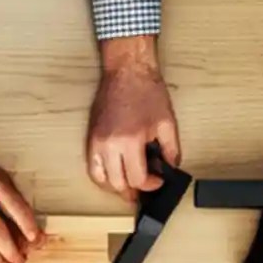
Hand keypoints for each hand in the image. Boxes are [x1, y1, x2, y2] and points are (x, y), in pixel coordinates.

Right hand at [87, 36, 178, 201]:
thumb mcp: (167, 122)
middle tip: (144, 189)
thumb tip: (171, 168)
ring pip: (101, 180)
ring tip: (128, 186)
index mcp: (130, 141)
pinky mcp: (91, 138)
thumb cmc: (147, 92)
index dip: (150, 185)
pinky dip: (102, 177)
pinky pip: (92, 167)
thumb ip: (171, 150)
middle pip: (118, 184)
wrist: (127, 71)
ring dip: (115, 187)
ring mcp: (97, 142)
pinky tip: (114, 176)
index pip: (137, 179)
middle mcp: (110, 145)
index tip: (158, 180)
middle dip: (133, 191)